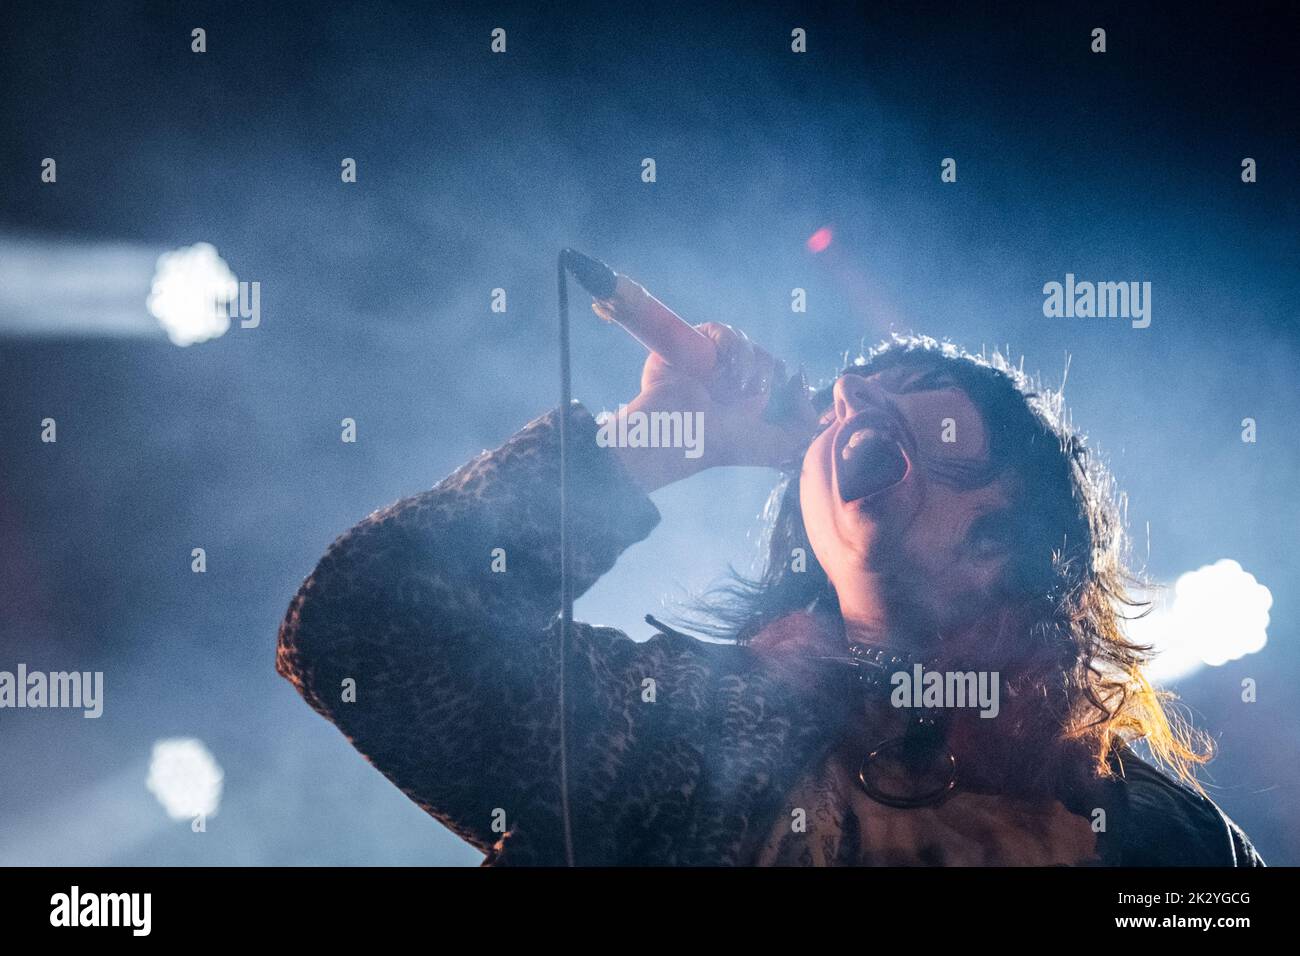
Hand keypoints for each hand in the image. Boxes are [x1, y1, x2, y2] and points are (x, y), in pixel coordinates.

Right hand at [609, 322, 817, 492]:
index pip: (780, 378)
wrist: (684, 432)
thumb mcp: (777, 445)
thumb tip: (800, 384)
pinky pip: (725, 331)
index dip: (791, 381)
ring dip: (753, 365)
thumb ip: (804, 423)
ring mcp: (713, 361)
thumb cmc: (725, 443)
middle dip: (772, 374)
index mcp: (749, 402)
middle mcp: (731, 380)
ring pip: (748, 344)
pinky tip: (730, 371)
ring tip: (741, 387)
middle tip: (761, 393)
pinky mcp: (696, 344)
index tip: (795, 386)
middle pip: (767, 358)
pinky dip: (734, 347)